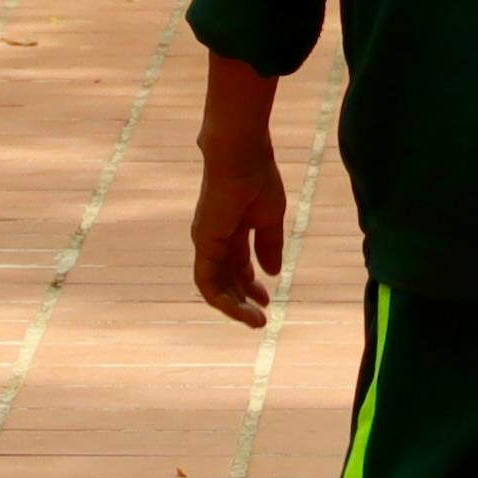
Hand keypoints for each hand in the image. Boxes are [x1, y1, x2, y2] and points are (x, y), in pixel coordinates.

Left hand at [193, 133, 287, 324]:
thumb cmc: (257, 178)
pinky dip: (223, 300)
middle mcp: (214, 238)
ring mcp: (206, 242)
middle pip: (226, 278)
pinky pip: (207, 282)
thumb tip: (273, 272)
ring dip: (233, 307)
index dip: (251, 284)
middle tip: (261, 318)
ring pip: (214, 286)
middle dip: (243, 300)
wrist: (242, 156)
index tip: (269, 298)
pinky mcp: (203, 244)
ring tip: (255, 321)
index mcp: (231, 228)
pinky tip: (241, 310)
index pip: (237, 265)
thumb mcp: (270, 219)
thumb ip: (269, 245)